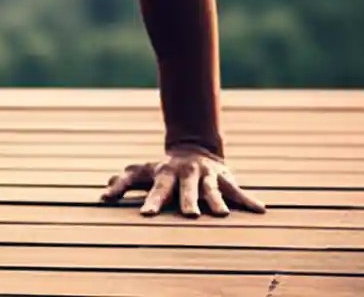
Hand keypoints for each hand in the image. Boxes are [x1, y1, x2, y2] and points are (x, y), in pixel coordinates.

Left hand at [99, 146, 266, 217]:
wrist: (193, 149)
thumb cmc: (162, 170)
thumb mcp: (141, 172)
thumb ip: (122, 183)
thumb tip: (102, 196)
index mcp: (164, 174)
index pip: (156, 189)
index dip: (151, 201)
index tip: (146, 215)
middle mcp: (185, 174)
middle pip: (185, 189)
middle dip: (187, 201)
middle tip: (190, 215)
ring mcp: (206, 175)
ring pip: (212, 190)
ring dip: (216, 201)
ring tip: (222, 215)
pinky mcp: (225, 178)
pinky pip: (238, 191)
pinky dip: (249, 200)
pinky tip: (261, 210)